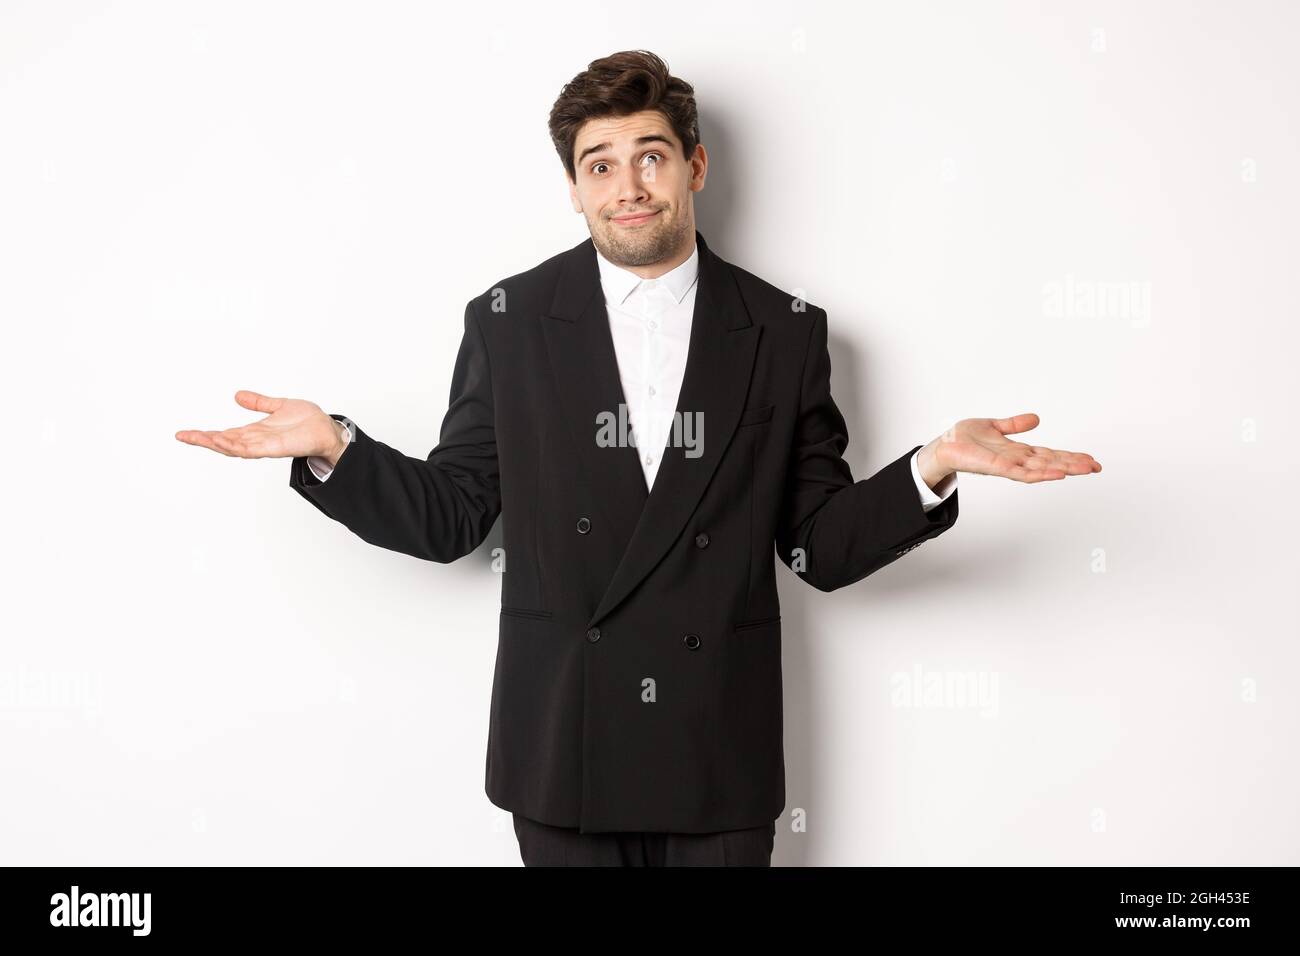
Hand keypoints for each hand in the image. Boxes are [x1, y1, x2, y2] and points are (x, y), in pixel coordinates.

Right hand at [175, 390, 347, 464]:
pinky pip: (251, 450)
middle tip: (182, 436)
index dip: (205, 434)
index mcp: (255, 432)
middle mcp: (256, 441)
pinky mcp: (274, 448)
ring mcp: (264, 446)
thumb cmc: (308, 421)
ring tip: (197, 437)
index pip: (225, 434)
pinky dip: (235, 446)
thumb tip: (237, 395)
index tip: (185, 433)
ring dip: (215, 443)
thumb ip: (259, 402)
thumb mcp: (278, 406)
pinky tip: (222, 440)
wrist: (327, 429)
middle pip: (224, 443)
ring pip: (233, 447)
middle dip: (203, 440)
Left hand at [917, 413, 1100, 485]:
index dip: (1070, 456)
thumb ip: (1015, 425)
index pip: (1050, 454)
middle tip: (1097, 467)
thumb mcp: (995, 426)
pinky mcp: (997, 467)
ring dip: (1063, 468)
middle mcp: (1017, 460)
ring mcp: (1009, 465)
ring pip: (1042, 469)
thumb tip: (1036, 418)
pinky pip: (1022, 472)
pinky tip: (1056, 474)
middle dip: (1074, 464)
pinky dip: (1040, 473)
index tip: (1091, 459)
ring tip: (1084, 469)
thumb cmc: (965, 439)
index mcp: (1018, 451)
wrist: (944, 447)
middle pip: (1051, 462)